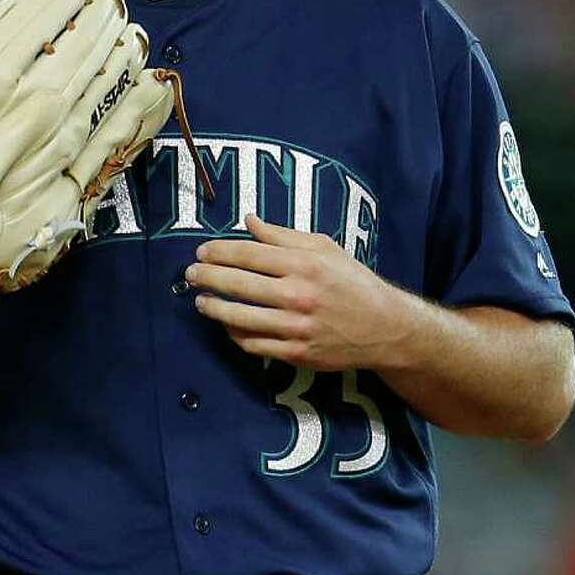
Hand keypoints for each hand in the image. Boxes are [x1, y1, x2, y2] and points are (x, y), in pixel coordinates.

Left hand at [186, 213, 392, 370]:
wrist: (383, 327)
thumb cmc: (353, 282)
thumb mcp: (325, 249)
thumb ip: (284, 236)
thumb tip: (249, 221)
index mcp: (304, 264)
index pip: (249, 254)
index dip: (219, 252)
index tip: (202, 252)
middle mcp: (298, 295)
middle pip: (238, 285)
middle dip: (208, 278)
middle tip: (191, 275)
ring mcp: (296, 327)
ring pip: (240, 318)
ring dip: (214, 309)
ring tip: (201, 302)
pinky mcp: (296, 353)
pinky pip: (254, 345)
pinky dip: (235, 335)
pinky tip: (227, 325)